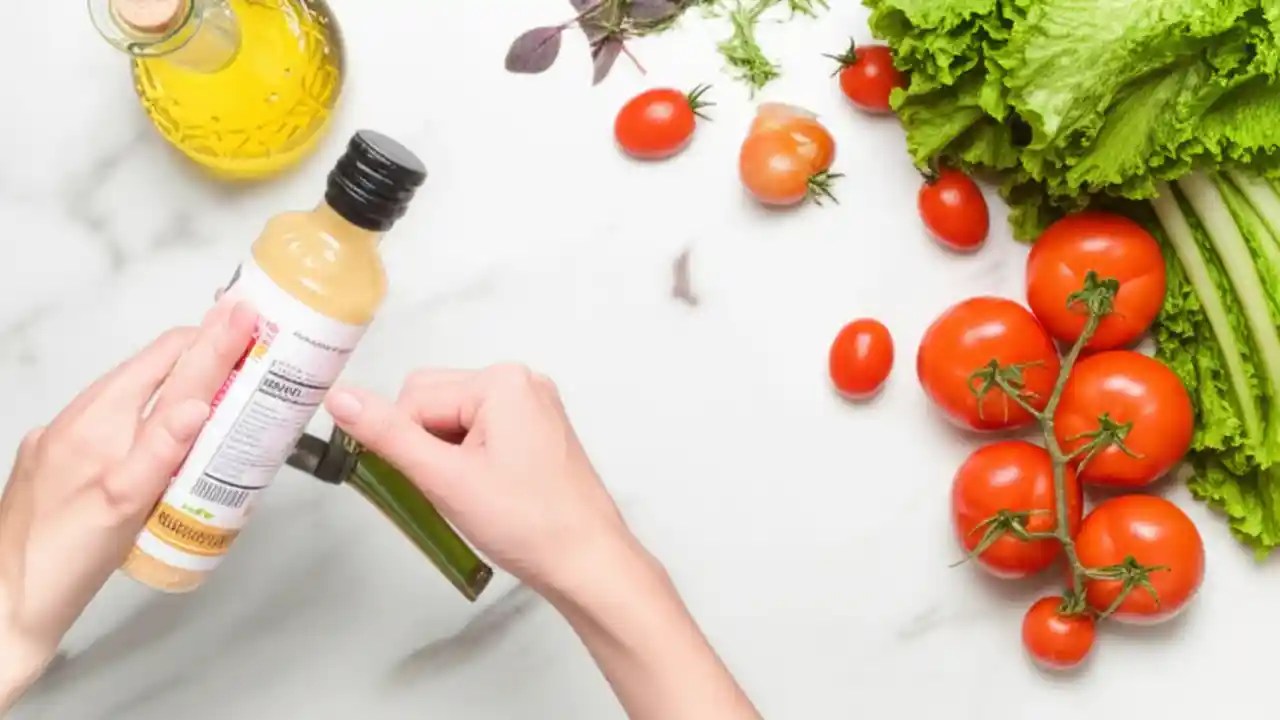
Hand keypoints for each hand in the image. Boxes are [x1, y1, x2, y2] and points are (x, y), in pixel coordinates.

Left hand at [0, 302, 256, 702]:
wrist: (7, 607)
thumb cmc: (61, 562)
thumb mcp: (123, 504)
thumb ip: (161, 448)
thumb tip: (201, 400)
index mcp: (97, 422)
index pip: (166, 359)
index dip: (211, 337)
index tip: (250, 317)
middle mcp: (79, 421)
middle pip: (154, 372)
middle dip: (204, 356)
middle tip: (253, 347)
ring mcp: (67, 442)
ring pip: (136, 399)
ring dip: (182, 386)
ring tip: (227, 388)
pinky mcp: (63, 466)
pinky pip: (118, 427)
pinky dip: (154, 419)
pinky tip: (170, 441)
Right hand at [323, 364, 634, 596]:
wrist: (587, 562)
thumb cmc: (532, 524)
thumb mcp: (444, 477)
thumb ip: (387, 434)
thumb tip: (342, 397)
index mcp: (502, 381)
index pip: (414, 396)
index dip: (410, 446)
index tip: (432, 482)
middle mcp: (522, 383)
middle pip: (434, 402)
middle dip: (430, 448)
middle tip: (456, 489)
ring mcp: (534, 407)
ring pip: (454, 421)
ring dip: (449, 457)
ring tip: (477, 494)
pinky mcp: (537, 432)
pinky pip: (481, 433)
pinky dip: (470, 461)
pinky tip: (489, 492)